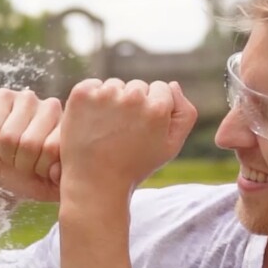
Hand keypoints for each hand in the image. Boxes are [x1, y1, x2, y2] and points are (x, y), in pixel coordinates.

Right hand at [0, 88, 62, 202]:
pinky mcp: (2, 95)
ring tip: (11, 152)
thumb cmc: (30, 177)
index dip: (41, 167)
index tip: (40, 170)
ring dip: (6, 152)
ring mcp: (28, 98)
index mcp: (70, 128)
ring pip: (9, 136)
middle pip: (30, 143)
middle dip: (22, 162)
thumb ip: (62, 179)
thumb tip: (56, 170)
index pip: (53, 149)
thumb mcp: (51, 186)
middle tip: (22, 162)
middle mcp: (53, 107)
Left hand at [58, 79, 197, 193]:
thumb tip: (173, 85)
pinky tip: (92, 121)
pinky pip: (92, 85)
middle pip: (138, 86)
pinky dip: (91, 98)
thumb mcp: (171, 146)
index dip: (154, 108)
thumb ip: (185, 114)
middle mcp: (133, 97)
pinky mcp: (82, 95)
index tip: (143, 128)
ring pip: (115, 85)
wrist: (95, 182)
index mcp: (158, 108)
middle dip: (134, 103)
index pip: (162, 88)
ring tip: (107, 129)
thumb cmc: (135, 166)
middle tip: (124, 132)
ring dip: (112, 100)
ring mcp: (105, 94)